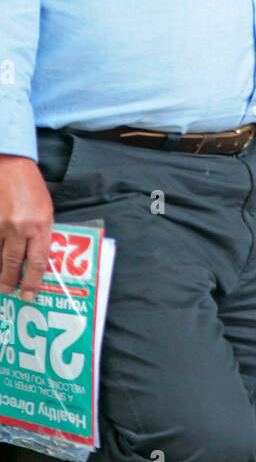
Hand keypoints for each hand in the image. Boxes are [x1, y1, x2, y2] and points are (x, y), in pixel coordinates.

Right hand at [0, 155, 53, 301]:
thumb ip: (42, 233)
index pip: (38, 262)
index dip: (33, 282)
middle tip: (8, 290)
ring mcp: (0, 225)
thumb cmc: (30, 187)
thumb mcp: (46, 209)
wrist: (9, 166)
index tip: (29, 295)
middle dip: (10, 281)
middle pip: (13, 264)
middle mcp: (19, 227)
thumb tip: (35, 258)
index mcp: (40, 225)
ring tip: (0, 280)